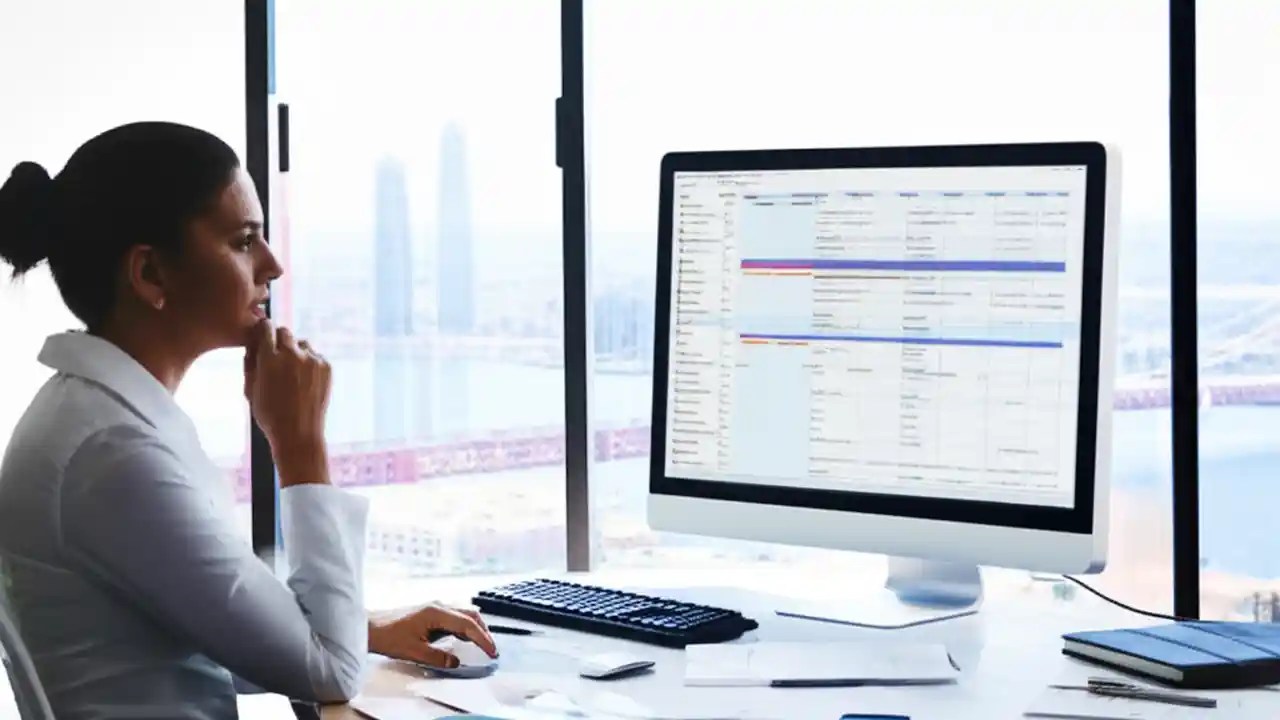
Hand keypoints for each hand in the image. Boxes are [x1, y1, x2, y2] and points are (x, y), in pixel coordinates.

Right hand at [244, 319, 330, 455]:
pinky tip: (305, 381)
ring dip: (296, 352)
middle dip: (278, 341)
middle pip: (284, 332)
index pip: (265, 328)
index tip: (262, 337)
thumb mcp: (250, 389)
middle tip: (277, 357)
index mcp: (269, 359)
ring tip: (292, 373)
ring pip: (302, 344)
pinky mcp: (326, 367)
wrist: (298, 433)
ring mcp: (312, 360)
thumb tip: (253, 343)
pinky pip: (315, 356)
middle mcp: (292, 355)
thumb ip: (250, 363)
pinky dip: (310, 363)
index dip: (262, 332)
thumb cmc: (269, 414)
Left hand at [368, 604, 498, 668]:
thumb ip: (438, 657)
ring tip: (482, 643)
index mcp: (436, 613)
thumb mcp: (414, 651)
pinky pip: (454, 615)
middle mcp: (438, 606)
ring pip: (463, 613)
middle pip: (470, 615)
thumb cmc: (388, 636)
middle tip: (491, 648)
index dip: (483, 639)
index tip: (492, 651)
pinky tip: (464, 637)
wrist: (369, 627)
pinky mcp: (430, 611)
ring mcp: (434, 606)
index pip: (468, 625)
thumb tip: (455, 662)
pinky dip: (464, 625)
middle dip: (483, 631)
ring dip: (475, 627)